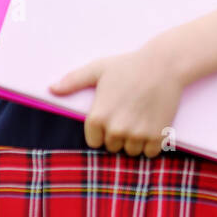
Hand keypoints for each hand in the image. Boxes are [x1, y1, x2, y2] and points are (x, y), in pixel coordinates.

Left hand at [48, 42, 185, 156]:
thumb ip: (73, 80)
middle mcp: (115, 129)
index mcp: (97, 117)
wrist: (165, 64)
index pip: (95, 142)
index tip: (114, 117)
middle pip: (114, 147)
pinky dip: (152, 144)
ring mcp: (137, 133)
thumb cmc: (130, 65)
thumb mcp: (98, 69)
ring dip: (136, 141)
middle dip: (120, 136)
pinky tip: (153, 126)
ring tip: (142, 120)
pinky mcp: (157, 135)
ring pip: (132, 151)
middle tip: (130, 116)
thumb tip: (51, 89)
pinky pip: (149, 153)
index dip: (103, 131)